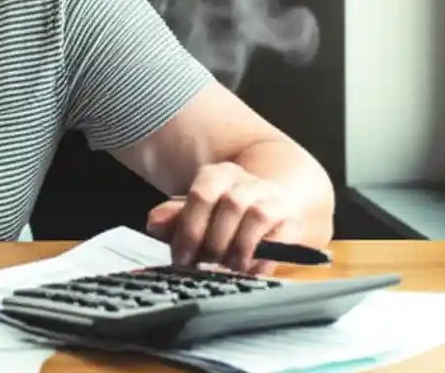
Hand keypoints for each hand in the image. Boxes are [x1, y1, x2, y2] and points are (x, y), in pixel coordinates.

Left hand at [145, 162, 303, 275]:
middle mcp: (246, 181)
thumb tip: (154, 223)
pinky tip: (249, 270)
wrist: (272, 205)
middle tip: (206, 265)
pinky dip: (261, 257)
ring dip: (238, 248)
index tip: (182, 259)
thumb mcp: (196, 215)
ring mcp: (271, 197)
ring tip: (227, 268)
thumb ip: (174, 219)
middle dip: (214, 242)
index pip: (202, 194)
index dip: (190, 229)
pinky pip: (279, 237)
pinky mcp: (290, 218)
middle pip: (230, 204)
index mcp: (217, 175)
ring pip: (255, 215)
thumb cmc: (224, 217)